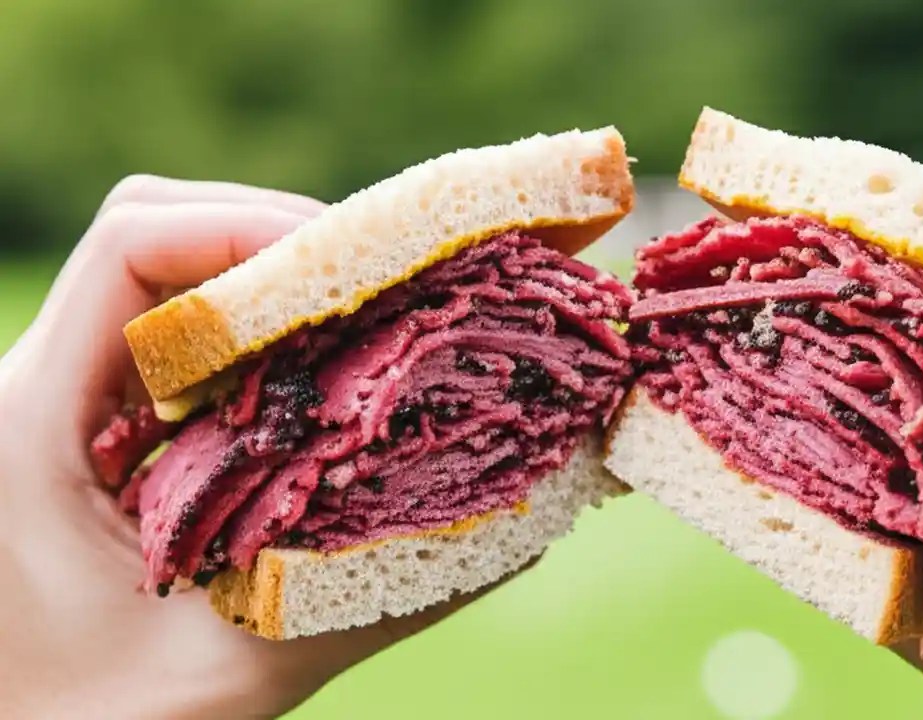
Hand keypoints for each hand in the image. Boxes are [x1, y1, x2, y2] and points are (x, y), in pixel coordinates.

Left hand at [0, 176, 502, 718]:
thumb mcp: (235, 668)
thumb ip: (372, 599)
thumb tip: (515, 534)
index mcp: (33, 421)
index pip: (134, 246)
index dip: (254, 227)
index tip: (365, 272)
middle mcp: (43, 389)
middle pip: (164, 240)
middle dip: (289, 247)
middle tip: (396, 292)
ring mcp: (68, 405)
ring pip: (176, 288)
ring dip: (283, 297)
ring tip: (378, 332)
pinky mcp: (103, 434)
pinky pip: (184, 350)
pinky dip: (266, 348)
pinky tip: (330, 392)